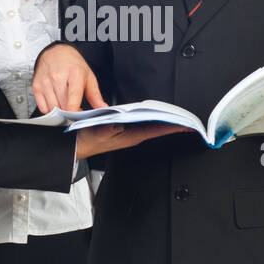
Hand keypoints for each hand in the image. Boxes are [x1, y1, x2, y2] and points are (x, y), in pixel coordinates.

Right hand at [33, 44, 104, 112]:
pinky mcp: (36, 86)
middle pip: (62, 105)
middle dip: (70, 113)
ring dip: (60, 112)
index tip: (78, 117)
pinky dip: (50, 110)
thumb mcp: (88, 76)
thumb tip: (102, 108)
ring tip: (66, 105)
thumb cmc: (72, 65)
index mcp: (74, 73)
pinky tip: (56, 103)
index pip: (73, 96)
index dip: (75, 111)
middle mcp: (57, 77)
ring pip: (52, 108)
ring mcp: (45, 82)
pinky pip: (42, 107)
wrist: (55, 52)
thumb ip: (95, 95)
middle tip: (75, 111)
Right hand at [74, 122, 189, 159]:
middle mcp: (133, 136)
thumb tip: (121, 119)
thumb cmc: (85, 140)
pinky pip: (143, 125)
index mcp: (131, 136)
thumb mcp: (98, 131)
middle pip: (158, 128)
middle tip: (188, 121)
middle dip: (174, 124)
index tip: (187, 126)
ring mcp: (129, 135)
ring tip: (178, 118)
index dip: (174, 127)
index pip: (157, 130)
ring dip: (165, 122)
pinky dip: (153, 120)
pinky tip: (156, 116)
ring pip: (152, 127)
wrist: (74, 146)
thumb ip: (111, 125)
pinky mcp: (123, 132)